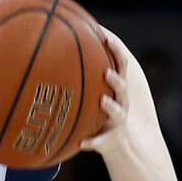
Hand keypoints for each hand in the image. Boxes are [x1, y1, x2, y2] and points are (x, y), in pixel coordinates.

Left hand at [79, 26, 130, 154]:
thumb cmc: (101, 115)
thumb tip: (58, 50)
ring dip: (111, 107)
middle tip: (106, 71)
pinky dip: (93, 142)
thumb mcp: (96, 94)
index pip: (120, 65)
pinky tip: (82, 143)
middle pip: (123, 87)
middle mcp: (121, 103)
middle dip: (117, 79)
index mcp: (117, 89)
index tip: (105, 34)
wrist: (120, 146)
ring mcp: (118, 123)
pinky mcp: (111, 141)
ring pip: (118, 113)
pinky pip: (101, 143)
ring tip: (103, 101)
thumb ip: (82, 76)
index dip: (115, 49)